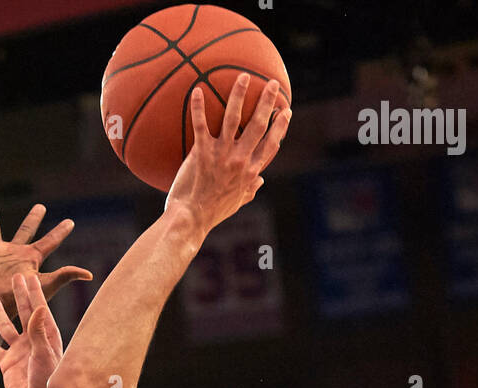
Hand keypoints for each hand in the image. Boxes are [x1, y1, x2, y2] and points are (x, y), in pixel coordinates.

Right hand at [0, 199, 91, 313]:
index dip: (60, 232)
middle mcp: (12, 252)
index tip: (70, 223)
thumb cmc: (17, 302)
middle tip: (40, 207)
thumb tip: (90, 274)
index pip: (50, 242)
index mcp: (29, 258)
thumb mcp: (44, 287)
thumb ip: (64, 277)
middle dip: (33, 219)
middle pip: (25, 230)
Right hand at [0, 273, 63, 387]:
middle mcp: (33, 341)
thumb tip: (39, 307)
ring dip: (0, 315)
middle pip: (24, 312)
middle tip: (16, 277)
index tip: (30, 277)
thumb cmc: (46, 382)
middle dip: (20, 295)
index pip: (39, 309)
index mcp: (46, 336)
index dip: (34, 292)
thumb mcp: (44, 354)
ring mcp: (19, 352)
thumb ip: (39, 331)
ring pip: (6, 328)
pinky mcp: (7, 364)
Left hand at [165, 75, 290, 234]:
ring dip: (239, 95)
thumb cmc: (213, 213)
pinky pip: (201, 125)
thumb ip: (250, 190)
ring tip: (243, 76)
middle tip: (271, 83)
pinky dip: (198, 107)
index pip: (271, 145)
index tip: (285, 111)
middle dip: (267, 102)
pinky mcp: (202, 154)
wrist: (192, 220)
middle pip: (258, 125)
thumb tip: (260, 182)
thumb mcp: (237, 203)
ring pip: (234, 118)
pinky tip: (196, 90)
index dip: (280, 127)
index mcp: (251, 172)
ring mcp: (222, 156)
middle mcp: (240, 161)